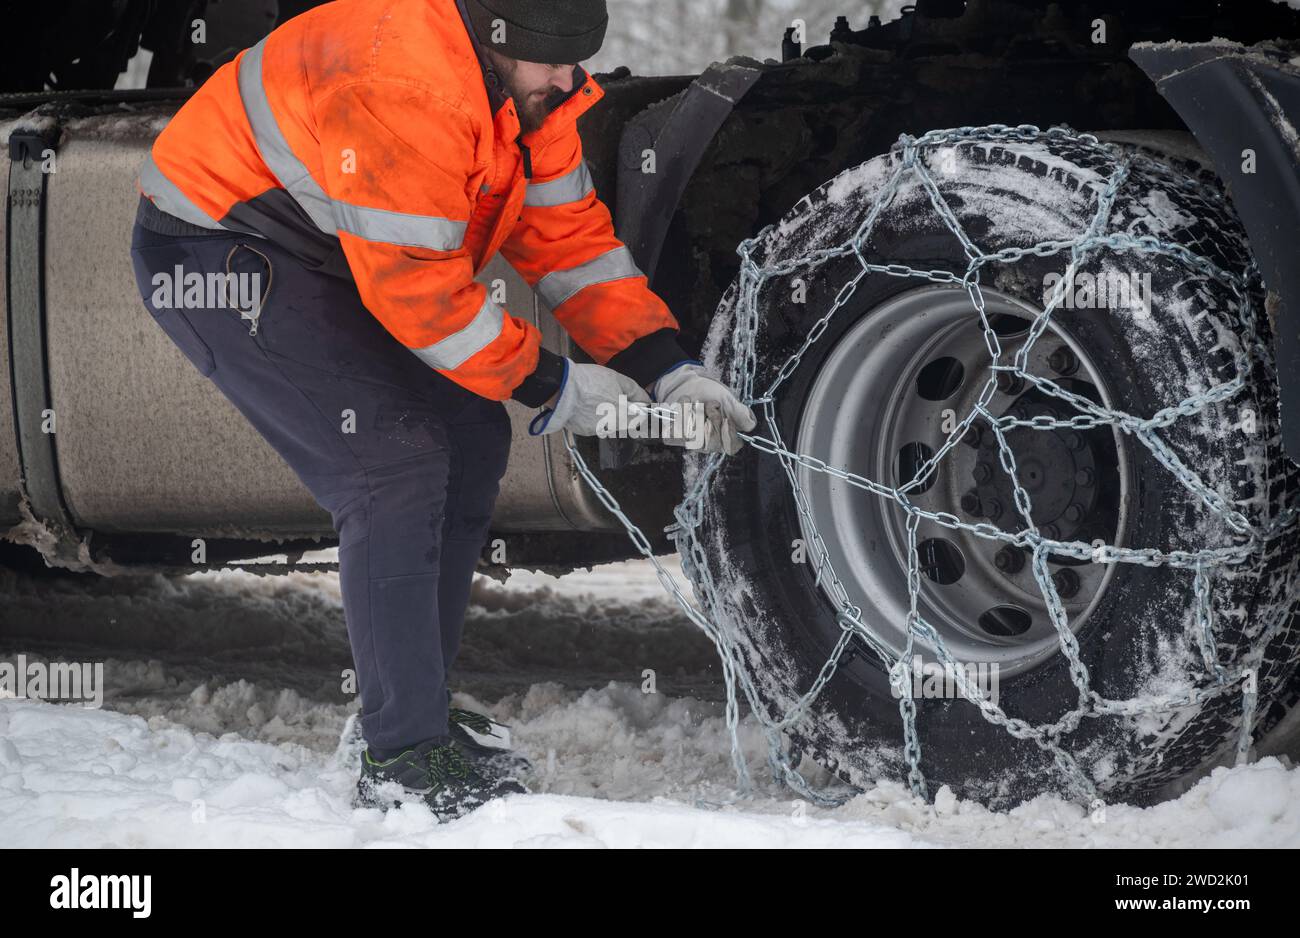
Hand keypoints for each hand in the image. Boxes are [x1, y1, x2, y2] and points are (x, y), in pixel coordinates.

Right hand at [528, 358, 650, 435]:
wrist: (562, 388)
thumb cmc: (589, 381)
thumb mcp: (617, 378)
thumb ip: (634, 391)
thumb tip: (646, 400)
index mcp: (622, 413)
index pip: (639, 419)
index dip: (638, 411)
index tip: (634, 404)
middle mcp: (611, 425)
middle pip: (625, 424)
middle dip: (624, 415)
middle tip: (613, 400)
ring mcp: (597, 430)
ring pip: (610, 426)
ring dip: (608, 418)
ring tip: (597, 401)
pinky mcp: (584, 431)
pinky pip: (594, 427)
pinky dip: (593, 419)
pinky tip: (587, 407)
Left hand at [652, 361, 756, 454]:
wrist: (686, 383)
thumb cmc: (708, 393)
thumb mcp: (726, 399)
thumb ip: (738, 411)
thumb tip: (750, 424)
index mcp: (725, 436)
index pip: (731, 446)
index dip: (728, 434)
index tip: (726, 419)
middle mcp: (709, 443)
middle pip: (712, 443)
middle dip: (711, 419)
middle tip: (709, 405)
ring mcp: (691, 441)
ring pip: (693, 437)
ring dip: (694, 413)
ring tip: (694, 402)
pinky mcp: (674, 436)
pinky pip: (676, 432)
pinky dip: (680, 413)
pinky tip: (683, 404)